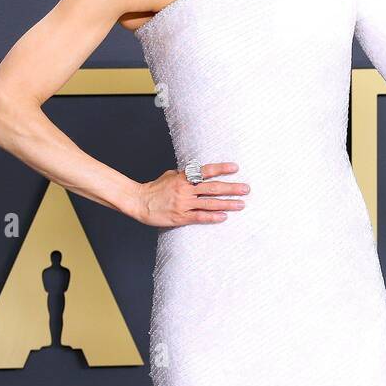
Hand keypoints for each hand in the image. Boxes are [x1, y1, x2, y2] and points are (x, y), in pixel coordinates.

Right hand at [131, 162, 249, 226]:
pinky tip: (224, 217)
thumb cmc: (156, 188)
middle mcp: (185, 190)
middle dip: (231, 188)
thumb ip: (186, 174)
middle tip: (246, 189)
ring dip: (227, 204)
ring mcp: (183, 204)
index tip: (235, 168)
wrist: (139, 202)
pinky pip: (199, 217)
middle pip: (213, 188)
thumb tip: (199, 171)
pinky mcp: (180, 217)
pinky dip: (213, 217)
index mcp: (183, 178)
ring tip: (241, 204)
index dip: (221, 169)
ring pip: (210, 203)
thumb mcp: (171, 175)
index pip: (205, 171)